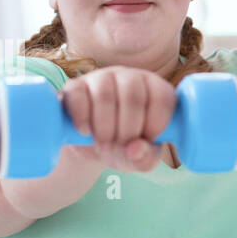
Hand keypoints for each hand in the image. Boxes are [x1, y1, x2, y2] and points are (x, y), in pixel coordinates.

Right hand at [58, 66, 176, 172]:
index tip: (147, 140)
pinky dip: (82, 118)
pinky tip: (85, 131)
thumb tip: (135, 149)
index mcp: (155, 90)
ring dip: (104, 128)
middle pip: (133, 96)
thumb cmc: (125, 149)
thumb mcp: (140, 159)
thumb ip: (145, 158)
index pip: (161, 97)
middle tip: (119, 149)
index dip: (156, 123)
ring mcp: (102, 78)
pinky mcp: (75, 85)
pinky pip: (78, 94)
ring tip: (103, 146)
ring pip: (104, 95)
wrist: (92, 147)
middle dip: (127, 131)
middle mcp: (130, 78)